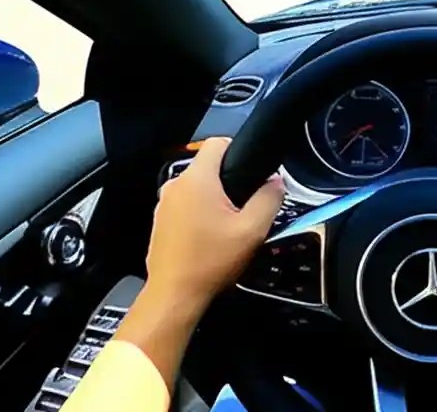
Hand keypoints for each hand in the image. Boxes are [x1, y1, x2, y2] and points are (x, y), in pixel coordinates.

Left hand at [145, 137, 285, 308]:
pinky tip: (210, 239)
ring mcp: (164, 205)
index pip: (217, 142)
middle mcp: (175, 186)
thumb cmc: (209, 263)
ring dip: (213, 201)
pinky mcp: (160, 222)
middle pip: (209, 168)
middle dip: (228, 182)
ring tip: (227, 228)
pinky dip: (199, 216)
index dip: (238, 150)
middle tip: (244, 208)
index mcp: (197, 180)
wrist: (175, 294)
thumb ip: (269, 199)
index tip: (251, 170)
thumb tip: (276, 182)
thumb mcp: (252, 230)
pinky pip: (185, 207)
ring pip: (197, 189)